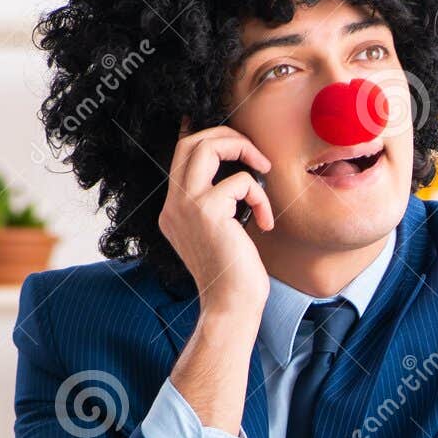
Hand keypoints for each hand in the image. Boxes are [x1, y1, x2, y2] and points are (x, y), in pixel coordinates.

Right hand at [157, 123, 274, 320]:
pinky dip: (260, 197)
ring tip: (264, 172)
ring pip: (207, 147)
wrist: (232, 306)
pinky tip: (264, 223)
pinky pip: (241, 181)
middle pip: (190, 142)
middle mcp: (173, 205)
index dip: (201, 134)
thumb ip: (219, 206)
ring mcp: (186, 206)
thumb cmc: (234, 275)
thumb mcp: (221, 234)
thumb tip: (238, 178)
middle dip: (228, 137)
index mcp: (174, 210)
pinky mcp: (207, 211)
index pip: (180, 156)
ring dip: (243, 150)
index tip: (229, 131)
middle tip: (256, 156)